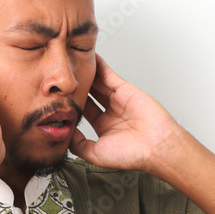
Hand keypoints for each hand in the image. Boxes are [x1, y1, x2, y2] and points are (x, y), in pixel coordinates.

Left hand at [70, 54, 183, 173]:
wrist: (156, 146)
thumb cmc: (132, 155)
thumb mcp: (96, 154)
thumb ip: (79, 145)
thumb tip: (66, 134)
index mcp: (104, 128)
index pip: (84, 112)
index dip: (72, 105)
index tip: (59, 99)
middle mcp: (111, 113)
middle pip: (90, 95)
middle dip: (78, 88)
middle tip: (63, 79)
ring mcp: (118, 100)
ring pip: (98, 84)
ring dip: (87, 75)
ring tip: (71, 65)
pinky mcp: (125, 90)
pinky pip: (109, 75)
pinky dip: (100, 66)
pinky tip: (89, 59)